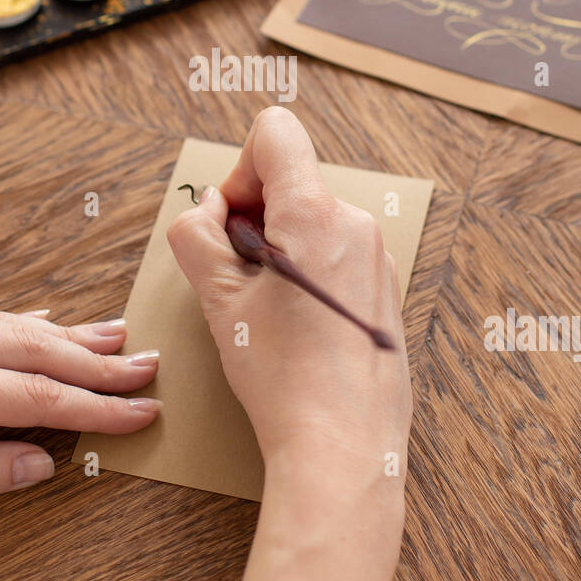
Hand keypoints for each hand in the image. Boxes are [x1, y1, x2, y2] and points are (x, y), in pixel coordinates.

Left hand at [0, 309, 160, 523]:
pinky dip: (14, 322)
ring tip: (113, 338)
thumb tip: (39, 462)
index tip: (138, 413)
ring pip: (1, 322)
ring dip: (63, 332)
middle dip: (93, 360)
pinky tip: (43, 322)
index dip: (91, 407)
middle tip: (146, 367)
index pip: (30, 394)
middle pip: (27, 345)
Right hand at [168, 107, 410, 474]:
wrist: (342, 446)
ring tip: (266, 313)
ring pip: (310, 222)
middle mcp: (355, 224)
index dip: (239, 170)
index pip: (275, 134)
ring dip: (278, 251)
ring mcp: (376, 257)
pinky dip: (306, 274)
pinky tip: (295, 329)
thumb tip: (210, 212)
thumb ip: (197, 235)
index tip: (231, 225)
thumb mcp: (218, 300)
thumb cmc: (282, 376)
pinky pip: (335, 254)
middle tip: (237, 282)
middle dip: (253, 219)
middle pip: (290, 182)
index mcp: (315, 214)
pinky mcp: (384, 289)